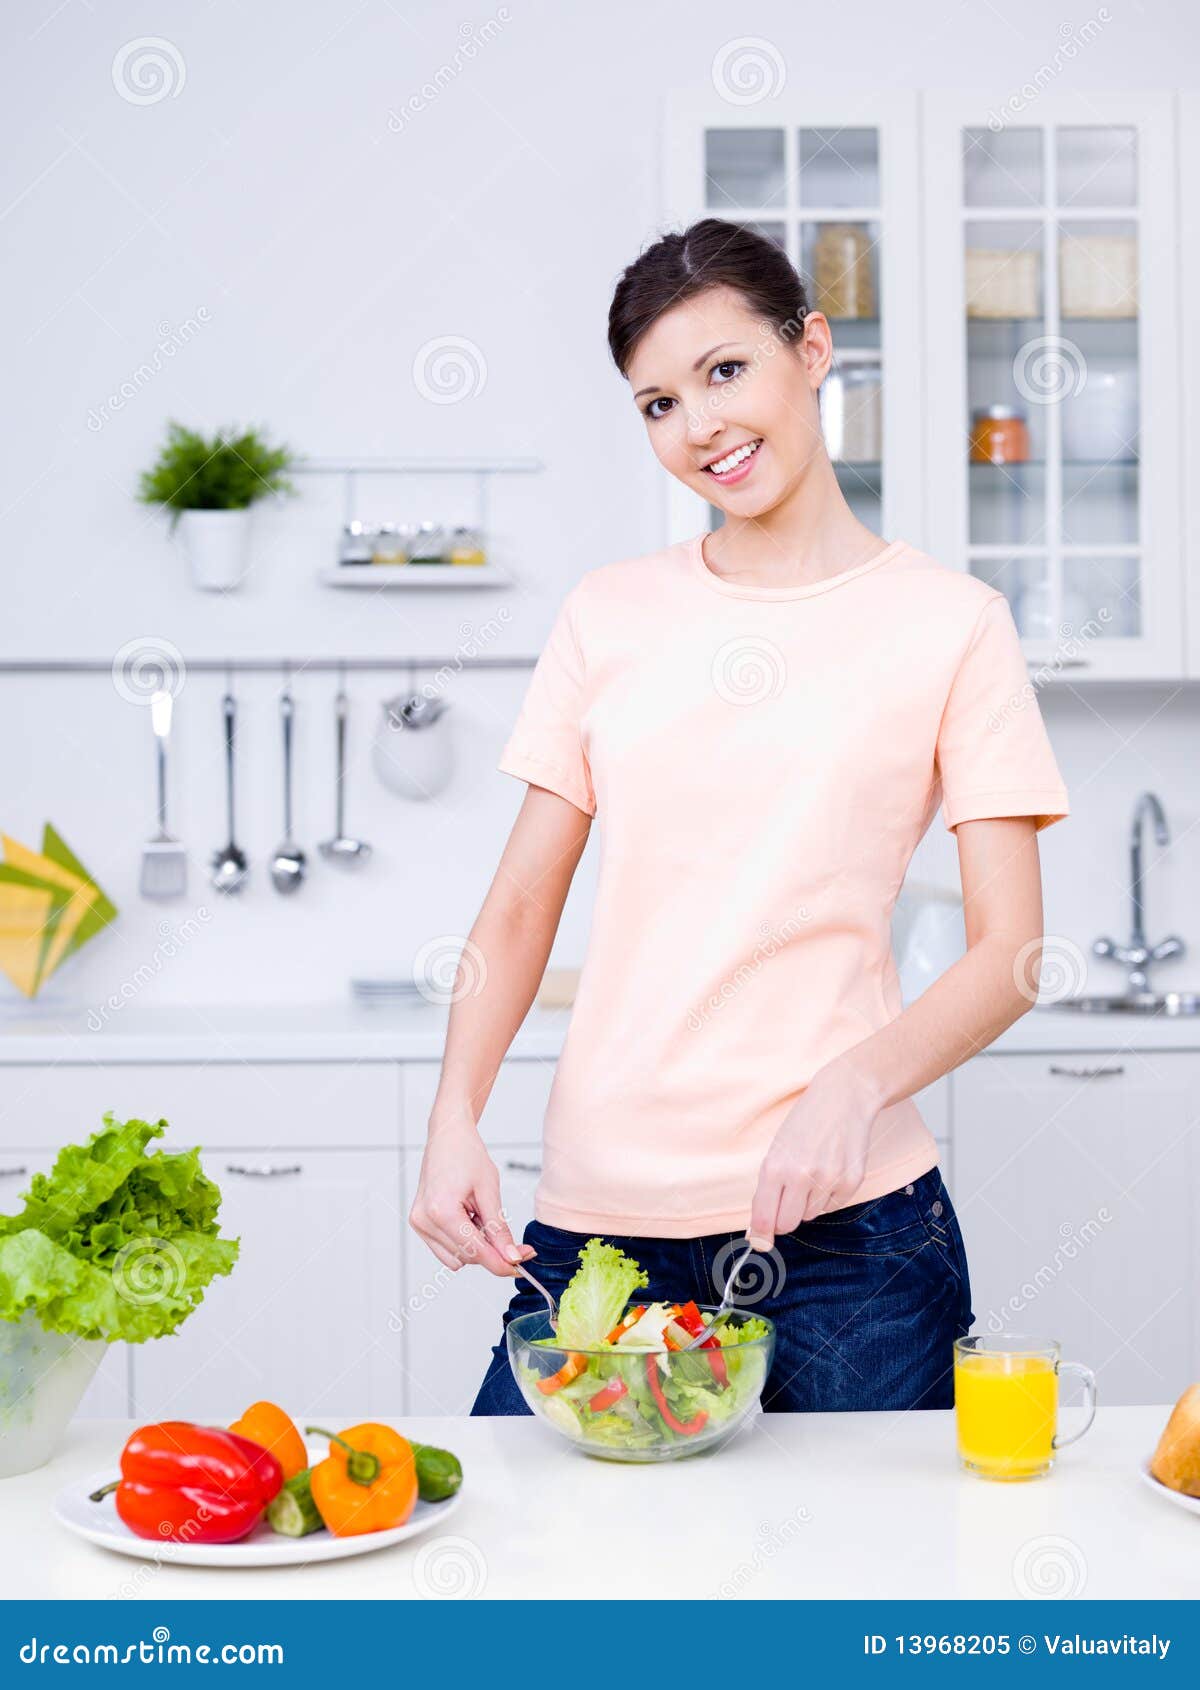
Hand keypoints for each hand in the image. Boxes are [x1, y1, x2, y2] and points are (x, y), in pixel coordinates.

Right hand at [409, 1122, 536, 1276]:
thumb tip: (513, 1257)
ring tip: (481, 1216)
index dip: (502, 1263)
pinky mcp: (419, 1224)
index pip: (476, 1252)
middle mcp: (425, 1221)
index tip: (522, 1266)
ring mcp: (418, 1224)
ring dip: (476, 1246)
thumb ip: (499, 1229)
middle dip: (493, 1252)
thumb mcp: (489, 1191)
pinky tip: (468, 1219)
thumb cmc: (467, 1154)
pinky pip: (446, 1249)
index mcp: (441, 1212)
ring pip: (457, 1258)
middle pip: (468, 1258)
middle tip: (515, 1241)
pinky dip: (463, 1241)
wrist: (447, 1135)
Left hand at [747, 1058, 886, 1247]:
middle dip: (785, 1218)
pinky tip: (830, 1169)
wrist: (843, 1098)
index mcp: (775, 1167)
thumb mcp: (777, 1150)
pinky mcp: (851, 1182)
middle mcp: (801, 1176)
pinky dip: (828, 1196)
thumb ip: (767, 1190)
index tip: (760, 1242)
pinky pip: (833, 1207)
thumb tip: (759, 1231)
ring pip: (811, 1215)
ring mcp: (829, 1180)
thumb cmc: (805, 1123)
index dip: (761, 1234)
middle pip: (788, 1224)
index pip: (765, 1218)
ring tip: (813, 1171)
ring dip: (808, 1202)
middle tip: (788, 1198)